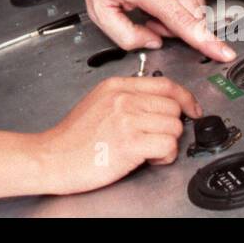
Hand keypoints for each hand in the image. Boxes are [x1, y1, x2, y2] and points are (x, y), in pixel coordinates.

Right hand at [37, 76, 201, 194]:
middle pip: (174, 105)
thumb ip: (126, 98)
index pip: (165, 83)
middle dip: (171, 126)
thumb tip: (156, 104)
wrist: (51, 157)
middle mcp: (123, 98)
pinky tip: (146, 159)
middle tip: (156, 138)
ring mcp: (127, 118)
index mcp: (116, 86)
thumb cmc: (72, 138)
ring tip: (147, 150)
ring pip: (174, 126)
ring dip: (167, 143)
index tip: (192, 109)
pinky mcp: (130, 142)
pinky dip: (163, 156)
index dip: (185, 98)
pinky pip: (168, 146)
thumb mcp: (98, 103)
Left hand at [72, 0, 235, 61]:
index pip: (186, 23)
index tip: (225, 53)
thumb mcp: (100, 10)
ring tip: (151, 4)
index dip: (207, 42)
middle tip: (148, 19)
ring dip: (179, 15)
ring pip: (197, 7)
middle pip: (194, 19)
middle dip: (175, 29)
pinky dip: (181, 0)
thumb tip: (152, 43)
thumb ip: (125, 36)